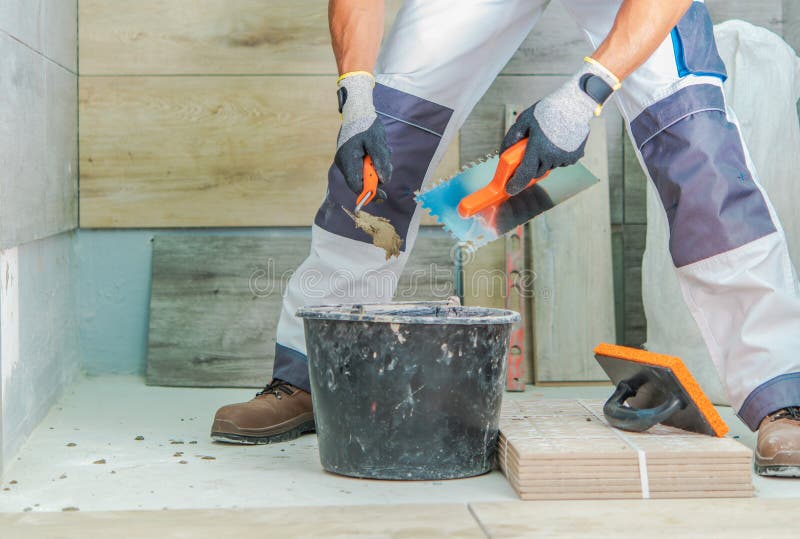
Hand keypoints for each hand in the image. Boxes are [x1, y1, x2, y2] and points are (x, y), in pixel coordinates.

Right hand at [334, 72, 392, 200]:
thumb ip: (380, 161)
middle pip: (362, 181)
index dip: (369, 193)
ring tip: (382, 149)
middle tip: (388, 163)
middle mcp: (343, 162)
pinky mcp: (351, 159)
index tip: (383, 197)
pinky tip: (378, 149)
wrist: (357, 110)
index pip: (355, 184)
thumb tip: (384, 181)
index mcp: (347, 159)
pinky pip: (365, 167)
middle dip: (377, 175)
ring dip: (378, 166)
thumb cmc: (366, 124)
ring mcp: (346, 161)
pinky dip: (375, 161)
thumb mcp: (377, 141)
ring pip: (365, 174)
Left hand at [501, 58, 619, 194]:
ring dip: (545, 159)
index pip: (525, 174)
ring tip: (547, 140)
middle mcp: (552, 156)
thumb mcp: (524, 121)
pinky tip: (558, 141)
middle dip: (531, 165)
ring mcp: (565, 157)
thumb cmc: (548, 110)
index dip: (516, 184)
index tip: (510, 189)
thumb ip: (511, 139)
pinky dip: (557, 156)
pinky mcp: (576, 156)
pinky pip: (562, 162)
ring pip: (550, 166)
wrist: (575, 103)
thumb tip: (503, 154)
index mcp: (538, 148)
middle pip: (537, 171)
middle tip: (530, 151)